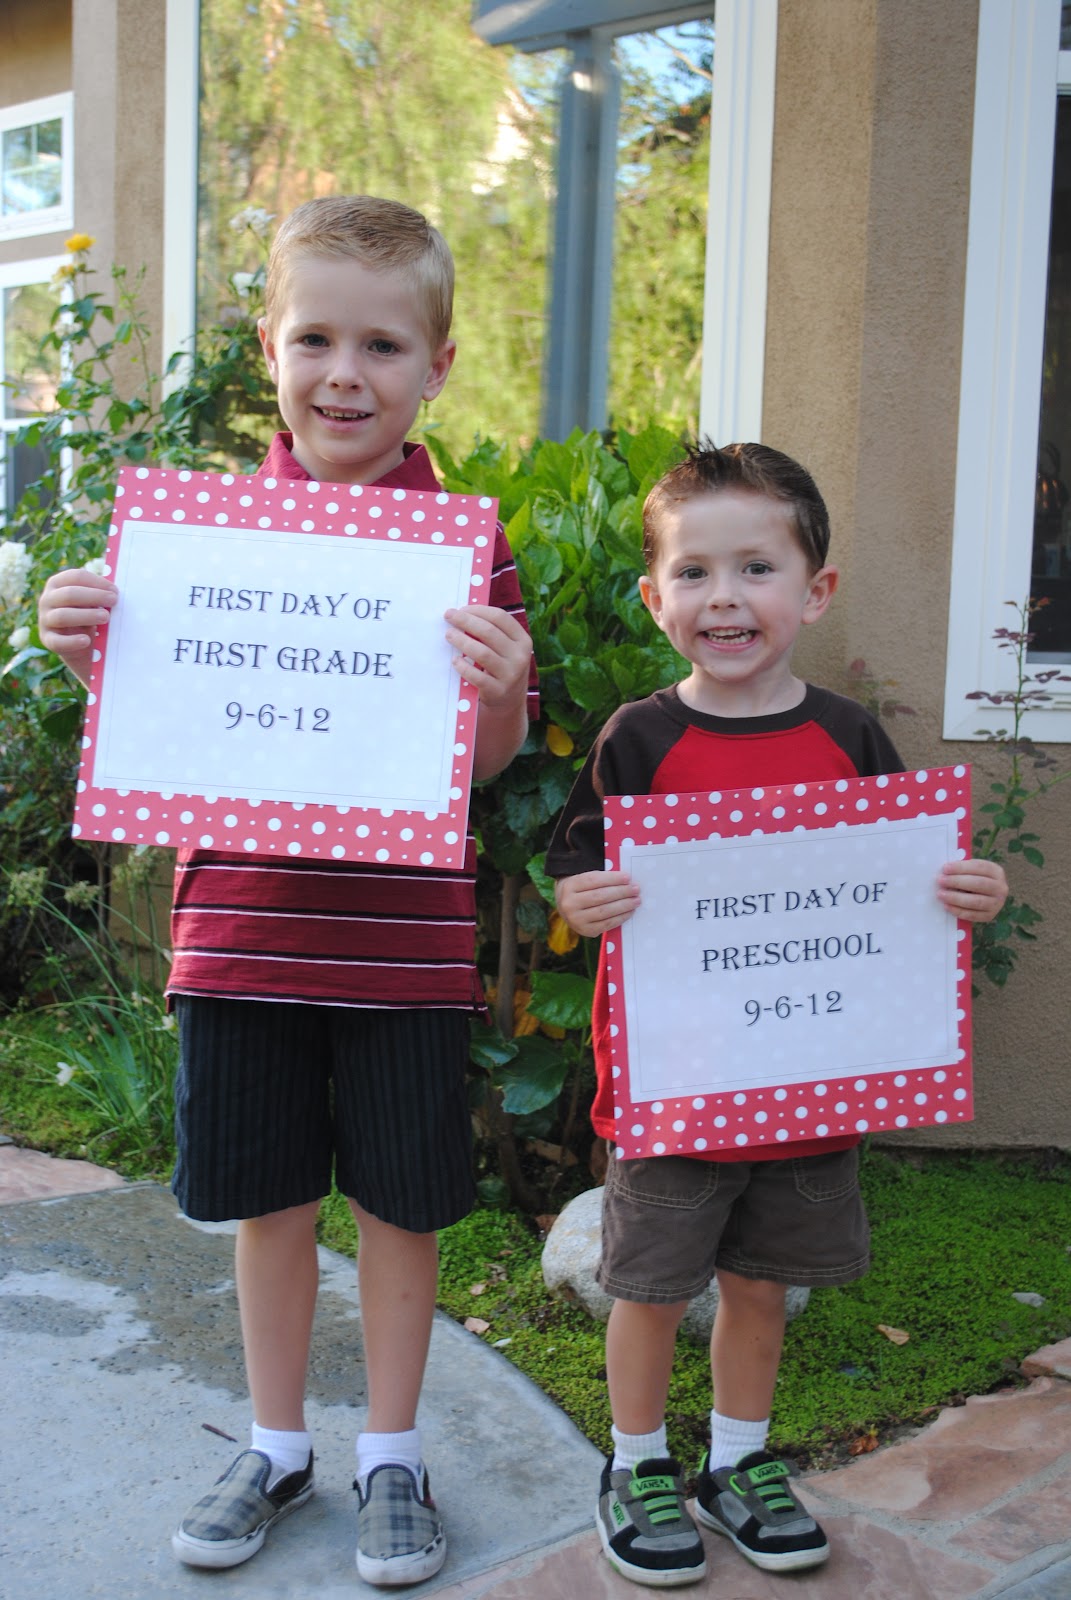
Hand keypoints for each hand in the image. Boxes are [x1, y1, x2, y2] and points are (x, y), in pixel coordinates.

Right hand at [38, 568, 117, 684]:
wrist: (78, 645)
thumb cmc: (87, 615)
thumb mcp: (91, 602)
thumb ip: (99, 595)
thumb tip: (115, 592)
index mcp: (57, 584)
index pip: (75, 577)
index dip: (96, 582)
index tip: (115, 590)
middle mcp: (47, 599)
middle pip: (69, 594)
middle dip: (94, 596)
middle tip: (113, 601)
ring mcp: (45, 620)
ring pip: (62, 616)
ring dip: (86, 616)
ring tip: (105, 617)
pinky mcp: (47, 640)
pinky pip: (57, 641)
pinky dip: (72, 641)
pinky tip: (86, 640)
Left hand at [444, 604, 530, 709]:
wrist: (509, 702)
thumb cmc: (501, 667)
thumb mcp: (506, 649)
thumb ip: (492, 633)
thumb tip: (463, 613)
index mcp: (523, 640)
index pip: (500, 618)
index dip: (479, 610)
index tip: (461, 609)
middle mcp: (520, 656)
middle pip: (489, 632)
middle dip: (466, 621)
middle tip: (448, 616)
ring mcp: (511, 675)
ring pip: (482, 653)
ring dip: (462, 641)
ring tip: (449, 635)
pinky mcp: (498, 691)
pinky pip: (477, 676)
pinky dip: (463, 667)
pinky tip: (455, 660)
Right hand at [555, 870, 640, 936]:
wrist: (566, 907)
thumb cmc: (582, 890)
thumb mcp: (585, 881)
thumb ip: (602, 879)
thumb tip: (626, 881)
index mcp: (570, 886)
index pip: (593, 880)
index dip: (612, 879)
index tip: (627, 877)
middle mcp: (569, 904)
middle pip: (600, 896)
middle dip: (621, 892)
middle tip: (635, 889)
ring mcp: (576, 920)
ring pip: (604, 911)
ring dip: (624, 905)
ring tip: (636, 900)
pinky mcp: (585, 931)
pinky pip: (607, 924)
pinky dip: (620, 917)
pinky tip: (629, 911)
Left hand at [936, 858, 1007, 923]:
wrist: (986, 897)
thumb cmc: (974, 880)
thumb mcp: (972, 871)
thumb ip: (962, 869)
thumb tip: (944, 870)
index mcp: (996, 871)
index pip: (979, 867)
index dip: (961, 867)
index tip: (945, 868)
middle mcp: (1000, 888)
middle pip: (978, 884)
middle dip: (957, 882)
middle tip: (941, 881)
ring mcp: (997, 903)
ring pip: (976, 901)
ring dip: (956, 898)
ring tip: (941, 894)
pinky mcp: (989, 916)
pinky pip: (973, 915)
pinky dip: (958, 911)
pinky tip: (947, 906)